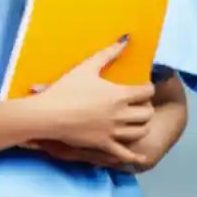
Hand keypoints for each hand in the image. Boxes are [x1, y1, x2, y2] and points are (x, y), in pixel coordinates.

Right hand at [31, 36, 155, 166]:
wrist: (48, 114)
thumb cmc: (66, 89)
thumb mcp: (88, 66)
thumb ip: (109, 53)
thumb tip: (126, 39)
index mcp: (119, 95)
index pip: (147, 92)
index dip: (148, 88)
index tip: (142, 87)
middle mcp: (120, 114)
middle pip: (147, 113)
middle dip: (146, 107)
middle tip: (139, 104)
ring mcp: (113, 132)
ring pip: (140, 132)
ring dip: (142, 125)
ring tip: (136, 121)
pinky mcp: (103, 145)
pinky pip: (125, 154)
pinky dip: (135, 157)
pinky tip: (141, 158)